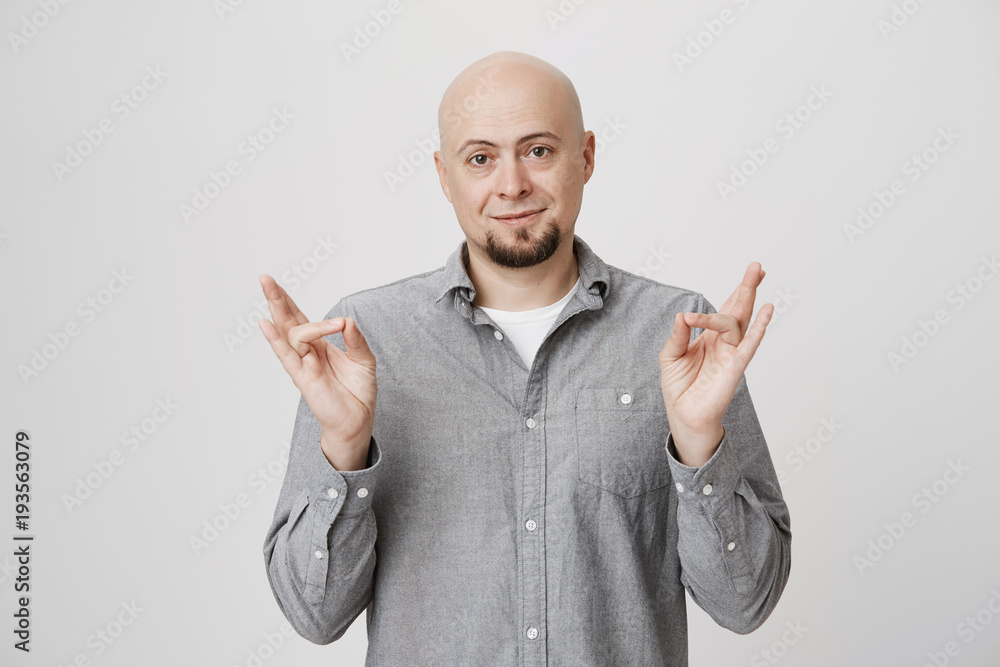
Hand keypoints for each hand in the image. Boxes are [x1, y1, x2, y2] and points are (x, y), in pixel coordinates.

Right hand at [257, 274, 376, 468]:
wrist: (357, 421)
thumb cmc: (357, 393)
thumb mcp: (364, 360)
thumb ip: (356, 339)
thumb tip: (347, 320)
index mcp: (320, 345)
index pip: (302, 319)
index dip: (292, 303)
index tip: (303, 299)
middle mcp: (307, 352)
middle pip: (288, 320)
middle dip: (277, 299)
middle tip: (265, 278)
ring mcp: (303, 364)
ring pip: (290, 333)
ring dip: (284, 311)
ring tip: (280, 293)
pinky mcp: (303, 378)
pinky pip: (287, 356)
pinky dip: (276, 341)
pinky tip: (266, 325)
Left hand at [658, 263, 772, 465]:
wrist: (684, 415)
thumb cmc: (680, 387)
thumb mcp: (670, 356)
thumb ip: (677, 335)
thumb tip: (682, 315)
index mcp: (710, 338)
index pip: (725, 310)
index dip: (734, 293)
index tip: (730, 287)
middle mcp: (724, 342)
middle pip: (739, 309)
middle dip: (747, 287)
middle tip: (757, 266)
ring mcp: (731, 353)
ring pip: (739, 322)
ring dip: (745, 298)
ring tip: (755, 276)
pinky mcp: (735, 367)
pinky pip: (749, 345)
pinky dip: (758, 329)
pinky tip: (767, 312)